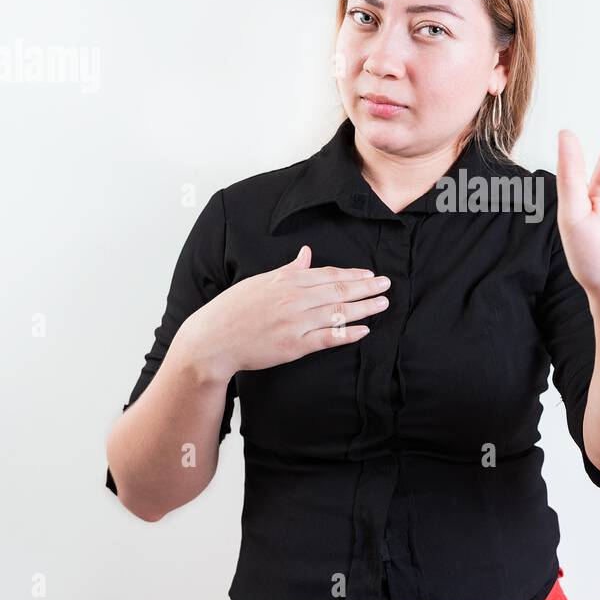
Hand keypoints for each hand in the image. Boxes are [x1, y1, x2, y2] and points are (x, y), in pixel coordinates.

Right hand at [175, 245, 390, 379]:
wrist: (213, 339)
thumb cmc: (233, 309)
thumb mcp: (260, 281)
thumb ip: (288, 269)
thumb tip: (306, 253)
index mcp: (286, 281)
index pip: (328, 275)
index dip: (352, 275)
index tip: (370, 275)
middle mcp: (294, 299)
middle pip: (339, 291)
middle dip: (367, 288)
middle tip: (386, 285)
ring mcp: (296, 323)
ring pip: (338, 313)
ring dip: (364, 308)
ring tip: (382, 304)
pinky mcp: (295, 346)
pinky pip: (329, 338)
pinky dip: (348, 334)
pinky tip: (364, 330)